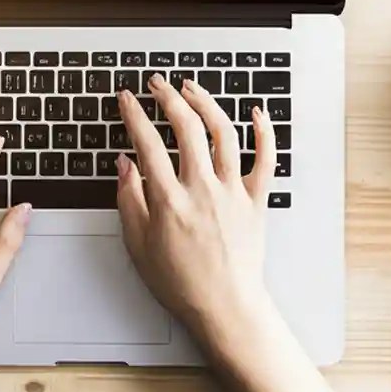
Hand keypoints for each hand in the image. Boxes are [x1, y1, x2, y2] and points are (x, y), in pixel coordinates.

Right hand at [114, 75, 277, 343]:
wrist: (225, 307)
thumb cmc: (181, 283)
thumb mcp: (138, 244)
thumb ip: (129, 199)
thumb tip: (125, 163)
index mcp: (169, 200)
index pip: (147, 142)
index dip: (134, 114)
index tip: (126, 99)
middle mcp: (202, 189)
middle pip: (186, 127)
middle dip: (168, 97)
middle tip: (157, 84)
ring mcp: (232, 192)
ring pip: (223, 132)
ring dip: (206, 103)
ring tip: (192, 88)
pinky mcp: (256, 200)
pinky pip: (266, 158)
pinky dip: (264, 131)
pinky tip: (256, 112)